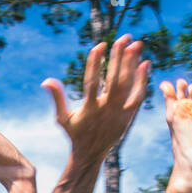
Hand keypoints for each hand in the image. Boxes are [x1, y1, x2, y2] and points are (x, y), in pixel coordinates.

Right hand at [42, 34, 149, 160]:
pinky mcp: (129, 116)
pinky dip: (142, 80)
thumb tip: (46, 81)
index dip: (95, 64)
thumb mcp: (63, 118)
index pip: (92, 83)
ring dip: (133, 64)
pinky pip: (138, 96)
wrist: (92, 154)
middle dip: (120, 58)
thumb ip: (57, 98)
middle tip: (124, 38)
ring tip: (136, 44)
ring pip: (128, 86)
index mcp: (89, 109)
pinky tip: (145, 63)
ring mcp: (119, 113)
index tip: (100, 45)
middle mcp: (106, 110)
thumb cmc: (75, 133)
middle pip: (114, 81)